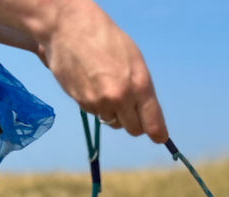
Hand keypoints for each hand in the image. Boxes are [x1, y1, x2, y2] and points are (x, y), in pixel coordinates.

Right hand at [39, 1, 167, 142]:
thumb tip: (147, 114)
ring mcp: (99, 102)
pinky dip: (96, 105)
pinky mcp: (81, 103)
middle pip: (133, 129)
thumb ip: (142, 89)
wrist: (69, 28)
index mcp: (140, 86)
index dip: (157, 134)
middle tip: (130, 108)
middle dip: (134, 122)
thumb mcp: (134, 61)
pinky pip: (95, 114)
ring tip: (107, 88)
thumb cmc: (106, 39)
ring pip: (113, 122)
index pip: (153, 124)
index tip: (159, 137)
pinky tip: (92, 84)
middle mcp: (121, 98)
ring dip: (113, 113)